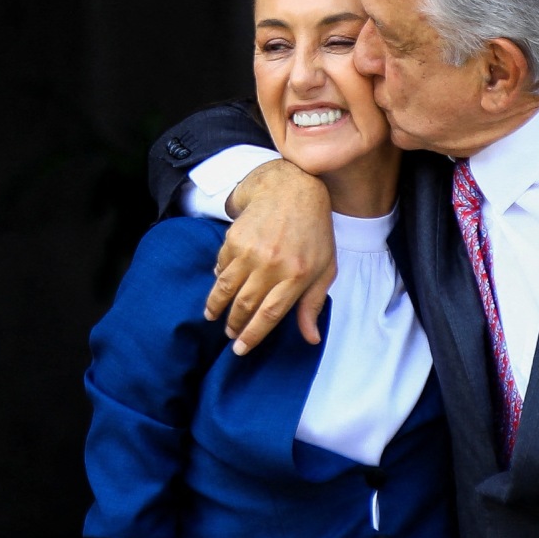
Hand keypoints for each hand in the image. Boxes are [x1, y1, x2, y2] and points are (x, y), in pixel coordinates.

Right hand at [205, 158, 335, 353]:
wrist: (293, 188)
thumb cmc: (314, 232)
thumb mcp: (325, 268)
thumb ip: (313, 304)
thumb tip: (311, 338)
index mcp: (297, 275)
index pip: (270, 314)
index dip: (253, 335)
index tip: (241, 349)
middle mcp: (272, 264)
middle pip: (245, 305)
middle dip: (234, 325)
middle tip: (230, 335)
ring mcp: (251, 250)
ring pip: (227, 288)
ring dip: (217, 306)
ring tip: (213, 316)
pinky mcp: (235, 238)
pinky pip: (222, 266)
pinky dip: (219, 279)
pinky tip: (220, 286)